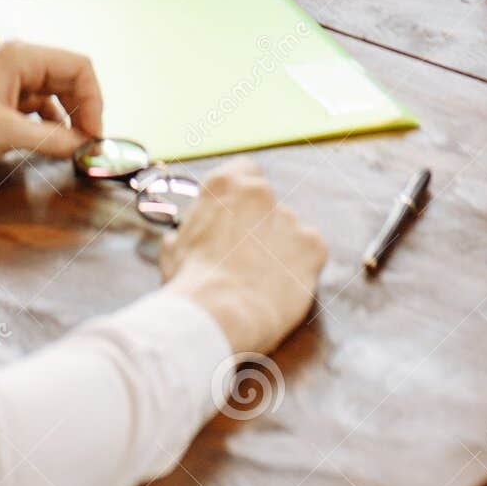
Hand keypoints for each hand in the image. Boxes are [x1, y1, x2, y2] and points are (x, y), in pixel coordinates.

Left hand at [0, 40, 101, 174]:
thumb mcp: (5, 134)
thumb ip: (51, 139)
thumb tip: (84, 146)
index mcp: (22, 57)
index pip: (79, 67)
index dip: (94, 99)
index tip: (95, 133)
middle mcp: (20, 63)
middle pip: (71, 80)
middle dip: (84, 110)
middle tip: (89, 144)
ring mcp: (11, 82)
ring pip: (57, 96)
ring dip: (69, 120)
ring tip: (73, 148)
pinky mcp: (3, 102)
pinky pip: (40, 110)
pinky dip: (51, 126)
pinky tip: (52, 146)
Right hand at [161, 162, 326, 354]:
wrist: (219, 314)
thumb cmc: (191, 284)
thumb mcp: (174, 249)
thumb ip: (187, 233)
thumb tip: (180, 239)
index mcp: (223, 185)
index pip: (244, 170)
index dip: (241, 196)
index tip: (237, 215)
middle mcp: (259, 192)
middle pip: (267, 204)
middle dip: (259, 227)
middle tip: (246, 257)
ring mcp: (289, 217)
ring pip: (288, 229)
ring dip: (279, 248)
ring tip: (262, 280)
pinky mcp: (313, 244)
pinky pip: (311, 250)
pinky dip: (301, 265)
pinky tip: (283, 284)